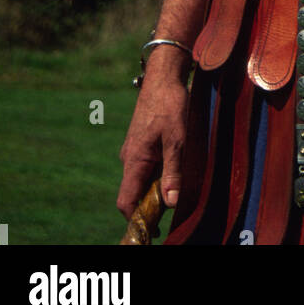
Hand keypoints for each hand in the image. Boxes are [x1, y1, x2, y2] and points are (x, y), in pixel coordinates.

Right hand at [117, 73, 188, 220]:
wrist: (163, 75)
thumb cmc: (170, 105)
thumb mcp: (177, 139)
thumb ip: (174, 170)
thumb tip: (171, 203)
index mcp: (134, 160)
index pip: (125, 201)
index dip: (136, 218)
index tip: (153, 228)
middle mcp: (129, 158)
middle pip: (134, 193)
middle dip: (149, 205)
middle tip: (171, 212)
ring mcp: (134, 149)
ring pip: (141, 178)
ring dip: (155, 188)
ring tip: (176, 190)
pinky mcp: (141, 141)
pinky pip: (145, 165)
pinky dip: (156, 173)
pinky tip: (174, 168)